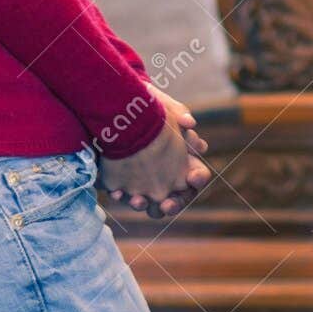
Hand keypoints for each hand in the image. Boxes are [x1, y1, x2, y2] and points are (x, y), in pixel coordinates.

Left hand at [98, 104, 210, 218]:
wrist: (113, 109)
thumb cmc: (145, 109)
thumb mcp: (162, 105)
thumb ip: (178, 112)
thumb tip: (189, 122)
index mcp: (184, 161)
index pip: (198, 175)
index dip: (198, 178)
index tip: (192, 176)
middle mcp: (168, 178)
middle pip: (178, 199)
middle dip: (174, 204)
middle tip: (167, 204)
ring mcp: (146, 184)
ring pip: (152, 205)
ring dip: (147, 206)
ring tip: (138, 200)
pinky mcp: (124, 184)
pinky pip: (125, 197)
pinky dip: (122, 196)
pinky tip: (116, 192)